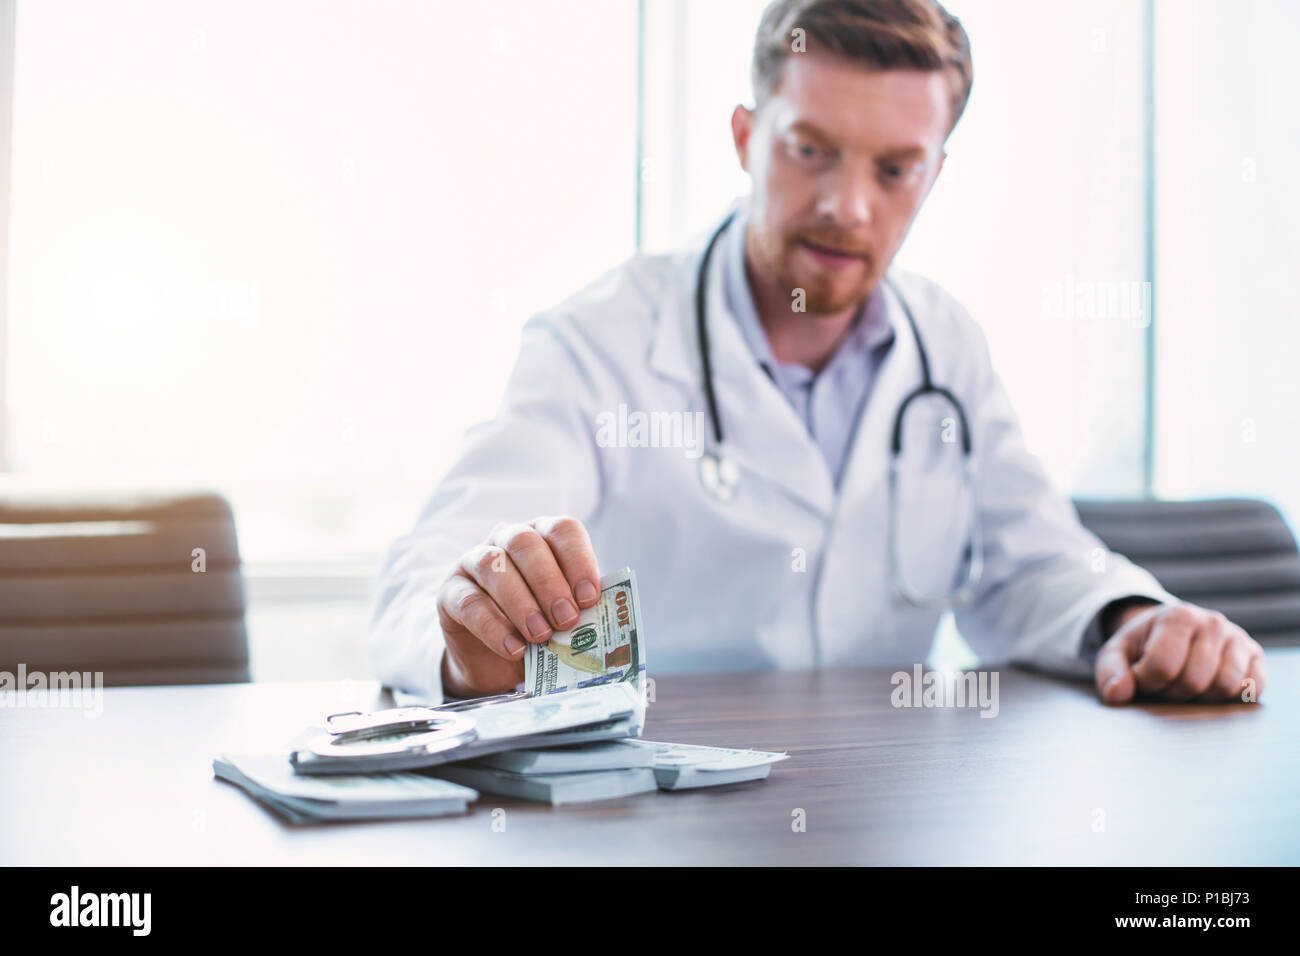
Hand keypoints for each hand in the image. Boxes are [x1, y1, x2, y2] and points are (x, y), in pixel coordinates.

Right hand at [436, 516, 600, 697]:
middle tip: (566, 619)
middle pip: (525, 543)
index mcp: (543, 537)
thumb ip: (577, 610)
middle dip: (549, 581)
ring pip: (493, 565)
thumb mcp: (562, 617)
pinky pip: (469, 602)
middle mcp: (506, 539)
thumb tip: (600, 620)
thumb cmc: (538, 628)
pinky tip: (514, 648)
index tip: (590, 596)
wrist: (495, 660)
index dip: (578, 559)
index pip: (561, 530)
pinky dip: (493, 627)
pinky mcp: (450, 592)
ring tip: (540, 635)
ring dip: (521, 602)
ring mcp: (473, 561)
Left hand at [1094, 602, 1266, 704]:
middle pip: (1193, 681)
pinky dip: (1230, 696)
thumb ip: (1109, 673)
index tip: (1141, 676)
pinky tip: (1209, 686)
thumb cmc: (1142, 647)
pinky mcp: (1256, 656)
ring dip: (1201, 697)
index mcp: (1177, 616)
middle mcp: (1212, 622)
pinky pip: (1251, 688)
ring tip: (1186, 684)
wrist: (1170, 632)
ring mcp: (1238, 638)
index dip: (1147, 682)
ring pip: (1224, 687)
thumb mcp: (1116, 654)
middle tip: (1164, 683)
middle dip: (1173, 692)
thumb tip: (1117, 695)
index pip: (1162, 667)